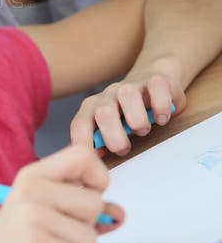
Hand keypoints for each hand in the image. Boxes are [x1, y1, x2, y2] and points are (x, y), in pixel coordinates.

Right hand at [0, 145, 122, 242]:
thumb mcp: (45, 221)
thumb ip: (81, 212)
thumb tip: (119, 213)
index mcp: (32, 176)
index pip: (84, 154)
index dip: (98, 177)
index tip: (88, 198)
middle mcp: (31, 189)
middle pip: (95, 202)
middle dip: (83, 229)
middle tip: (50, 238)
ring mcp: (33, 216)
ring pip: (90, 237)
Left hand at [70, 64, 185, 154]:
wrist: (153, 85)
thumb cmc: (131, 115)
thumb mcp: (114, 130)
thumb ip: (102, 142)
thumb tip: (96, 157)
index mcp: (94, 108)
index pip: (81, 123)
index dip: (84, 142)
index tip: (93, 162)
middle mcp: (109, 95)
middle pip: (103, 112)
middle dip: (115, 137)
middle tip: (125, 148)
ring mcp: (131, 85)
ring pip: (127, 95)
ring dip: (138, 120)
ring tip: (143, 131)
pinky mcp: (154, 80)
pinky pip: (156, 87)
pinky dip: (161, 106)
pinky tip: (162, 119)